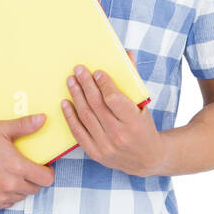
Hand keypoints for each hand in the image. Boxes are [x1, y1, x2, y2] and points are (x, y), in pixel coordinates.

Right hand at [0, 114, 54, 209]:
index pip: (46, 179)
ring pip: (21, 197)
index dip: (47, 172)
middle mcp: (10, 185)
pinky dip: (6, 196)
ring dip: (20, 188)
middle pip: (35, 189)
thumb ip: (24, 125)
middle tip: (24, 169)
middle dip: (33, 179)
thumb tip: (43, 119)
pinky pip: (6, 203)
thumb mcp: (1, 129)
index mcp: (17, 167)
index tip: (43, 167)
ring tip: (10, 175)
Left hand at [60, 50, 167, 176]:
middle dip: (86, 84)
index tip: (97, 72)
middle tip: (79, 70)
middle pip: (96, 105)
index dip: (104, 84)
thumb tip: (126, 54)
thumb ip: (134, 79)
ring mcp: (106, 146)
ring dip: (76, 96)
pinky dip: (70, 117)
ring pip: (86, 116)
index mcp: (134, 121)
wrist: (148, 159)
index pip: (114, 99)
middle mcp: (119, 135)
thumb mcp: (143, 105)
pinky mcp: (96, 153)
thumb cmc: (145, 127)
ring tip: (71, 81)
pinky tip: (65, 103)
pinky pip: (78, 132)